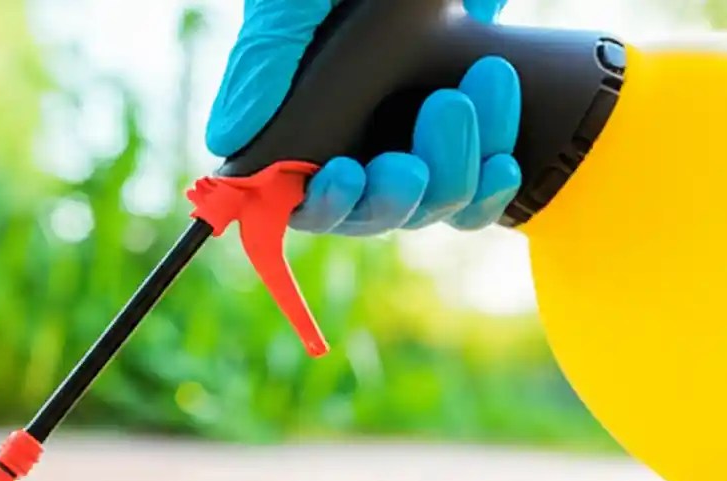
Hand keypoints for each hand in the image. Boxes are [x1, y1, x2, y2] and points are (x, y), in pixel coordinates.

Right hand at [205, 0, 519, 234]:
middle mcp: (352, 139)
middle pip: (371, 214)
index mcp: (299, 119)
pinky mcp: (468, 135)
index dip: (322, 204)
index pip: (299, 197)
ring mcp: (410, 138)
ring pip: (430, 204)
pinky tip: (500, 161)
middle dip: (395, 194)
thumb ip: (263, 63)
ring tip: (469, 92)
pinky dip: (492, 187)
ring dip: (456, 170)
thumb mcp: (293, 1)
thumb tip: (225, 142)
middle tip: (418, 146)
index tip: (346, 173)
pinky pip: (480, 194)